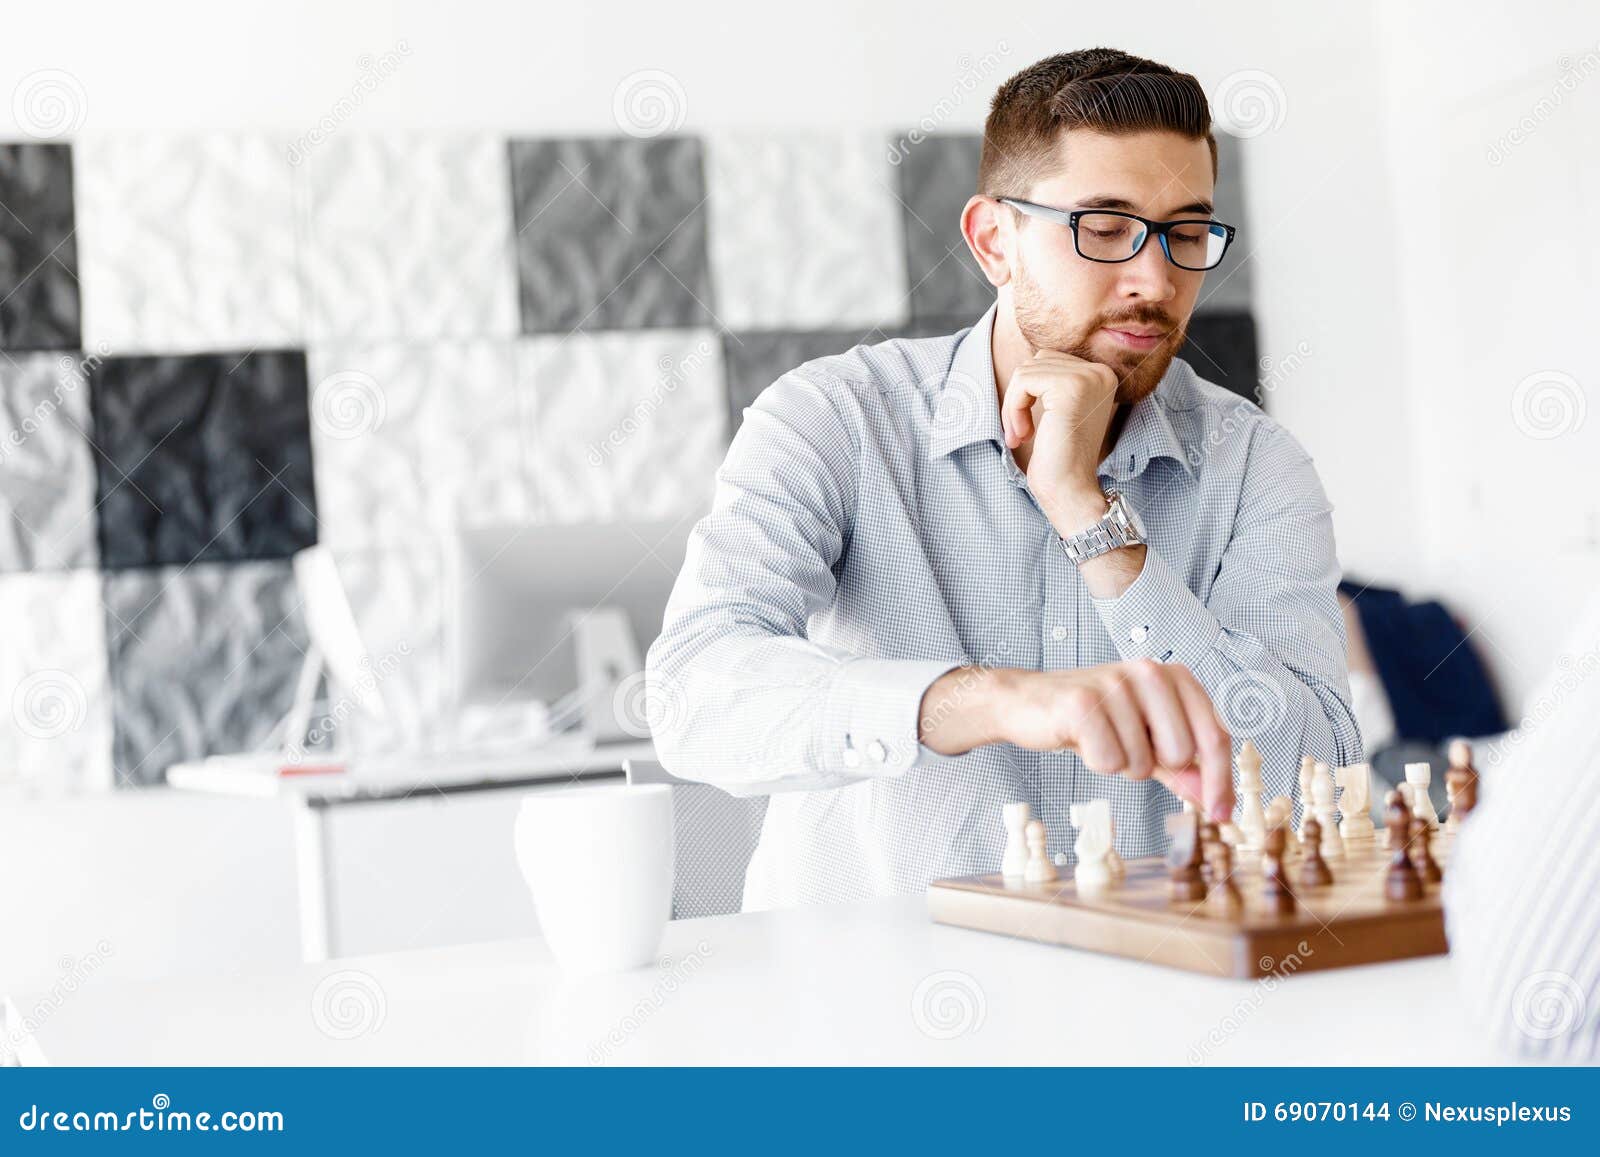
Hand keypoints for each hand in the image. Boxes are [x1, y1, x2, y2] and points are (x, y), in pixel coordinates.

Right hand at [919, 662, 1233, 820]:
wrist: (1028, 703)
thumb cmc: (1093, 719)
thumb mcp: (1144, 741)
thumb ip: (1181, 768)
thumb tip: (1214, 799)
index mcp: (1174, 676)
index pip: (1214, 736)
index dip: (1220, 782)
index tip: (1221, 815)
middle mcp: (1150, 671)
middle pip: (1182, 753)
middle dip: (1153, 766)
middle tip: (1125, 746)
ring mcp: (1116, 684)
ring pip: (1142, 763)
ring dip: (1120, 764)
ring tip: (1100, 739)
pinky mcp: (1083, 702)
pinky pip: (1109, 761)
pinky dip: (1096, 762)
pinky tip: (1081, 739)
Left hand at [1000, 349, 1119, 533]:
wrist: (1071, 490)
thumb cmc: (1059, 458)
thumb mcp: (1057, 411)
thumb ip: (1050, 384)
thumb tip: (1027, 363)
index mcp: (1101, 376)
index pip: (1048, 361)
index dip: (1028, 393)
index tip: (1027, 427)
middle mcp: (1100, 373)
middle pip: (1036, 361)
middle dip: (1019, 397)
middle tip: (1020, 433)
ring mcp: (1088, 378)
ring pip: (1026, 371)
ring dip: (1013, 405)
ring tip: (1021, 434)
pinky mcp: (1071, 387)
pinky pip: (1024, 380)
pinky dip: (1013, 407)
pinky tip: (1023, 433)